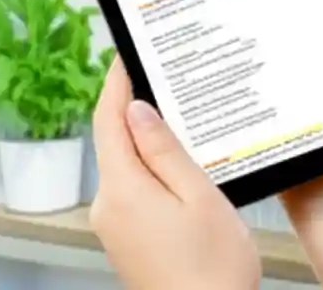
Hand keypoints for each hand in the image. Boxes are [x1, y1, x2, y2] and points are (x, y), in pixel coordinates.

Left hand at [90, 57, 260, 289]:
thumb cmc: (214, 266)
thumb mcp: (199, 196)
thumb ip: (166, 152)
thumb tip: (140, 111)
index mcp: (123, 190)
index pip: (108, 122)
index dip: (116, 85)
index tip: (127, 55)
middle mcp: (109, 207)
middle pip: (116, 142)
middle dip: (140, 108)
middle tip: (170, 77)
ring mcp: (115, 225)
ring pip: (129, 166)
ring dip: (152, 140)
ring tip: (188, 116)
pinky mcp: (128, 238)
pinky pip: (136, 189)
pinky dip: (155, 168)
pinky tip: (186, 164)